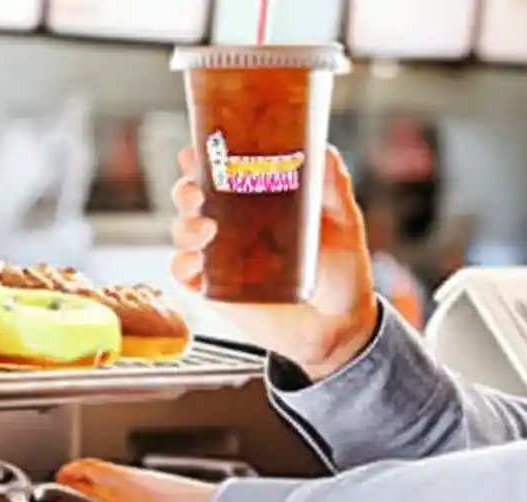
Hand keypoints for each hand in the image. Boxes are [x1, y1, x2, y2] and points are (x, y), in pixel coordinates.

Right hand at [170, 147, 378, 380]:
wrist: (339, 326)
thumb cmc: (342, 270)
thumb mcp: (344, 221)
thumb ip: (334, 187)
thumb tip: (325, 151)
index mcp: (259, 199)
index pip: (221, 170)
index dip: (202, 158)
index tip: (197, 151)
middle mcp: (234, 223)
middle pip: (192, 197)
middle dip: (185, 190)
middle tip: (198, 194)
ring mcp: (222, 256)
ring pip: (183, 231)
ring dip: (184, 226)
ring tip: (206, 230)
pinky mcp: (217, 290)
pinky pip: (185, 274)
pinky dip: (182, 265)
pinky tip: (197, 264)